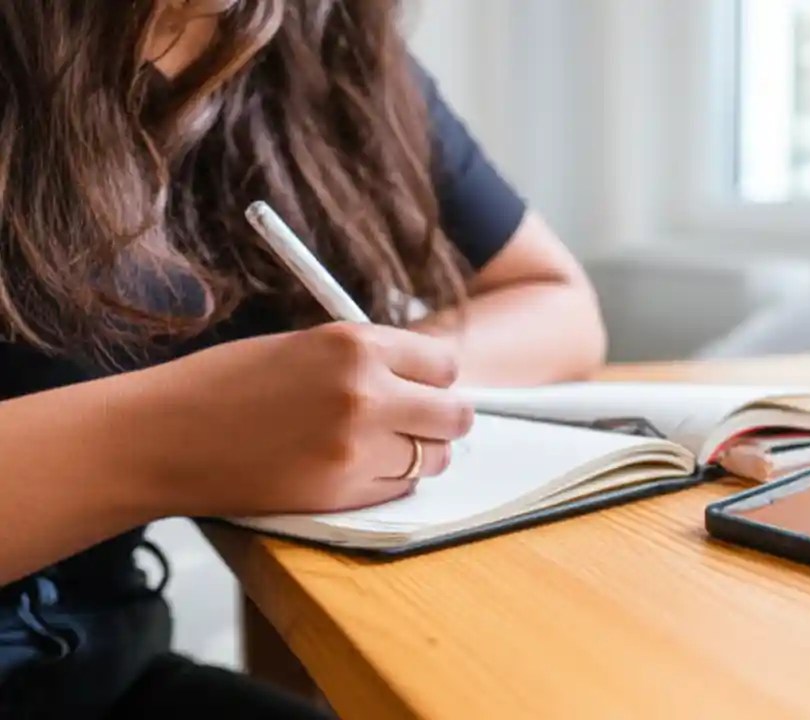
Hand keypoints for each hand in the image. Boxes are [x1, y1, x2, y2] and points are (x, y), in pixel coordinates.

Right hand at [129, 323, 473, 516]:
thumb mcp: (305, 347)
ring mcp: (356, 448)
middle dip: (441, 421)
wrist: (162, 435)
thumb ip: (368, 361)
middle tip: (417, 423)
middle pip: (455, 416)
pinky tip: (348, 469)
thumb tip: (429, 382)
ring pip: (434, 460)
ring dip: (417, 456)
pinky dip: (385, 483)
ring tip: (375, 448)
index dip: (434, 379)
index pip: (445, 364)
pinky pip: (398, 491)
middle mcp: (366, 394)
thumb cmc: (226, 385)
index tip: (422, 387)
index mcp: (356, 344)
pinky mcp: (340, 493)